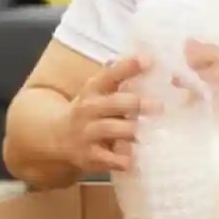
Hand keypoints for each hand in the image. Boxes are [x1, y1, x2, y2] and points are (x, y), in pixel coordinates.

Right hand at [61, 55, 160, 173]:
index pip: (110, 74)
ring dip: (133, 130)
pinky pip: (109, 159)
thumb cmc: (91, 111)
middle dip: (137, 104)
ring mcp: (88, 133)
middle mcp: (89, 109)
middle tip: (159, 106)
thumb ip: (121, 78)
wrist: (58, 138)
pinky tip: (137, 159)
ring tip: (153, 131)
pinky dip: (124, 160)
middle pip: (114, 103)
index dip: (129, 66)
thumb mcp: (100, 91)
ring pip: (112, 129)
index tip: (149, 60)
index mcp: (93, 89)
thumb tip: (151, 58)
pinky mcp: (90, 156)